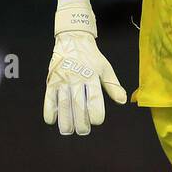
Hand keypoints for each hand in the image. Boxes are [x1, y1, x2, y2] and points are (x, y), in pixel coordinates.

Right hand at [44, 0, 126, 135]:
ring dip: (65, 119)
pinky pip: (49, 97)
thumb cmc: (91, 57)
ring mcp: (63, 80)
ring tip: (68, 131)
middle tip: (83, 131)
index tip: (97, 122)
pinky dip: (49, 109)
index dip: (96, 112)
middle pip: (78, 103)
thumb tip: (123, 101)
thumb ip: (113, 86)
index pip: (94, 97)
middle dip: (80, 120)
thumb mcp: (105, 69)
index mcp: (92, 76)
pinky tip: (51, 121)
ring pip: (63, 103)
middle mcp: (77, 78)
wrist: (73, 40)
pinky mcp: (52, 80)